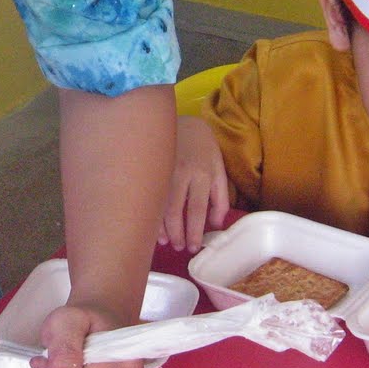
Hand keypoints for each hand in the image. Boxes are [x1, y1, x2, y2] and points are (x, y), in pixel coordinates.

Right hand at [160, 116, 229, 252]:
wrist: (180, 120)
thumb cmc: (202, 147)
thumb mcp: (218, 168)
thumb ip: (220, 196)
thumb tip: (217, 224)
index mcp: (202, 174)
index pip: (197, 209)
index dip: (193, 231)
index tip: (192, 247)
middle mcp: (181, 173)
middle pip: (175, 210)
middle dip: (176, 233)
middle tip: (177, 248)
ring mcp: (162, 169)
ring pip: (158, 204)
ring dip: (160, 226)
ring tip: (164, 242)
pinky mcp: (149, 167)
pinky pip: (148, 194)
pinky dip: (149, 212)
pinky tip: (150, 225)